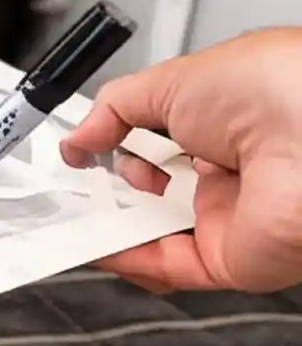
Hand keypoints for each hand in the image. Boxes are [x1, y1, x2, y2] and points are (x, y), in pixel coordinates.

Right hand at [60, 26, 301, 292]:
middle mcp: (231, 175)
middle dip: (111, 190)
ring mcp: (230, 219)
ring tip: (73, 214)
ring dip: (111, 227)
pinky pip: (166, 266)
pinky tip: (96, 241)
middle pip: (155, 194)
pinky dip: (126, 258)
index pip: (161, 146)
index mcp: (227, 126)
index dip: (119, 149)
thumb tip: (78, 136)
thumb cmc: (272, 89)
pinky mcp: (228, 260)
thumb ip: (114, 108)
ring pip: (155, 235)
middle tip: (77, 184)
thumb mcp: (172, 80)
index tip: (84, 152)